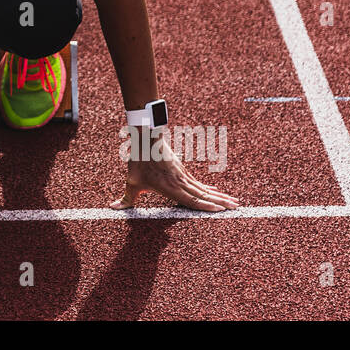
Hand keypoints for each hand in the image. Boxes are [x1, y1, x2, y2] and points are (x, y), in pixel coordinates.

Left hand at [111, 134, 238, 210]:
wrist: (146, 137)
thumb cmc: (138, 161)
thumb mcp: (131, 182)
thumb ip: (126, 198)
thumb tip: (113, 207)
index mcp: (170, 187)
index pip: (191, 200)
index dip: (206, 206)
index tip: (220, 211)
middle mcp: (180, 182)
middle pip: (204, 194)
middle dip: (221, 202)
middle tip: (237, 208)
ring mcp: (183, 175)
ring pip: (204, 188)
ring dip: (220, 196)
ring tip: (234, 202)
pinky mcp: (182, 170)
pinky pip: (198, 182)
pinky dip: (209, 188)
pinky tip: (216, 191)